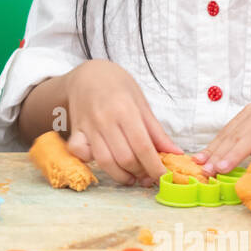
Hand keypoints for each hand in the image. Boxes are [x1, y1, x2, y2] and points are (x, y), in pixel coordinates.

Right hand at [62, 60, 181, 186]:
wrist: (87, 73)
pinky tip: (105, 162)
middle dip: (140, 173)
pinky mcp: (75, 131)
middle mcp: (105, 120)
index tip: (164, 177)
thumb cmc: (117, 85)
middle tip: (148, 176)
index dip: (155, 166)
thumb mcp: (141, 102)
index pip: (142, 146)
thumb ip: (156, 131)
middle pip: (125, 158)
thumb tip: (175, 153)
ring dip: (121, 176)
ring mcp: (88, 126)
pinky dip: (91, 162)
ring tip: (131, 177)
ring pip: (104, 162)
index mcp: (125, 110)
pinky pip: (81, 154)